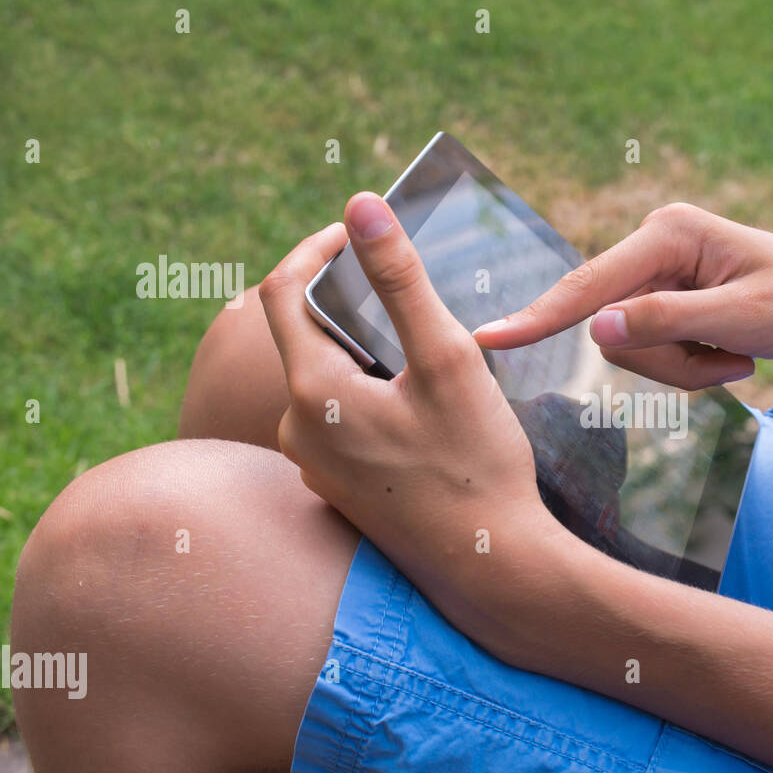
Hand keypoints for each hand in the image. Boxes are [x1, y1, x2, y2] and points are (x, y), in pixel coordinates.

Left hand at [258, 194, 569, 643]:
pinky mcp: (336, 488)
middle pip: (306, 337)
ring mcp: (313, 465)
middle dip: (349, 303)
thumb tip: (361, 205)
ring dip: (363, 353)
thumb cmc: (475, 465)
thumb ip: (399, 280)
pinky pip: (339, 420)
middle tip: (406, 290)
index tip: (358, 231)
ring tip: (424, 352)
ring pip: (326, 381)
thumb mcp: (444, 360)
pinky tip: (423, 410)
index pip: (282, 291)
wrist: (490, 567)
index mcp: (311, 392)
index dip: (316, 249)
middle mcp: (295, 430)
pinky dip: (369, 395)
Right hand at [472, 202, 772, 388]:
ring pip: (632, 350)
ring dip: (686, 369)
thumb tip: (595, 330)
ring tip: (737, 353)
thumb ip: (667, 323)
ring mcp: (657, 275)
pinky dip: (693, 368)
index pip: (590, 286)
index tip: (487, 339)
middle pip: (614, 331)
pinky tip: (731, 352)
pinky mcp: (665, 299)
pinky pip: (653, 354)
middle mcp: (654, 246)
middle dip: (670, 363)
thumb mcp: (742, 319)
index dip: (539, 318)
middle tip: (732, 359)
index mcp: (668, 234)